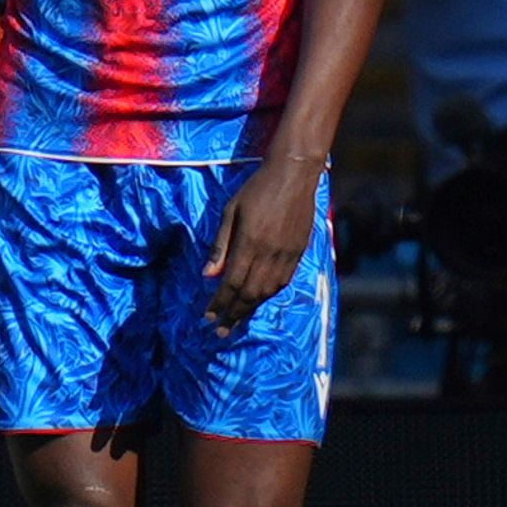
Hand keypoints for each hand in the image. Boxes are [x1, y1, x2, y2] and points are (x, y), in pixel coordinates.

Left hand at [202, 151, 321, 327]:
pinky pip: (282, 282)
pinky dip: (268, 295)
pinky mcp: (298, 253)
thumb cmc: (256, 189)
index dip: (219, 302)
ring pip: (267, 291)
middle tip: (220, 331)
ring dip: (250, 309)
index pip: (231, 282)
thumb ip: (220, 245)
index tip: (208, 316)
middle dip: (233, 314)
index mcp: (250, 243)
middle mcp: (269, 254)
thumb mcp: (230, 211)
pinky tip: (258, 300)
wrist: (294, 176)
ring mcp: (287, 255)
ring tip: (237, 320)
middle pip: (249, 293)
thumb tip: (208, 275)